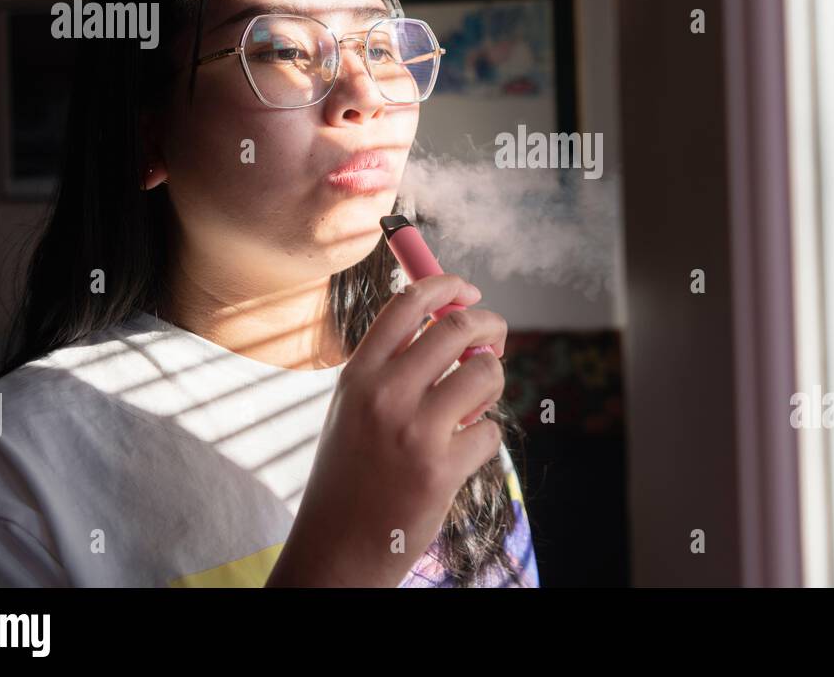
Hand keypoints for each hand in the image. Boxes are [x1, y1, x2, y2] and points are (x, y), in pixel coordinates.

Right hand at [267, 273, 508, 586]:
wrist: (337, 548)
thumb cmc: (351, 474)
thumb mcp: (352, 408)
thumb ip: (392, 366)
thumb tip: (453, 325)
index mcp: (358, 375)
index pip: (407, 303)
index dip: (445, 285)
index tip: (468, 290)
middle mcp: (384, 395)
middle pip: (456, 327)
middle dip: (489, 326)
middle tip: (496, 339)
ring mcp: (414, 431)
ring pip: (486, 373)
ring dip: (493, 382)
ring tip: (474, 404)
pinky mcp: (442, 469)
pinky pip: (490, 430)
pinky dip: (483, 438)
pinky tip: (459, 456)